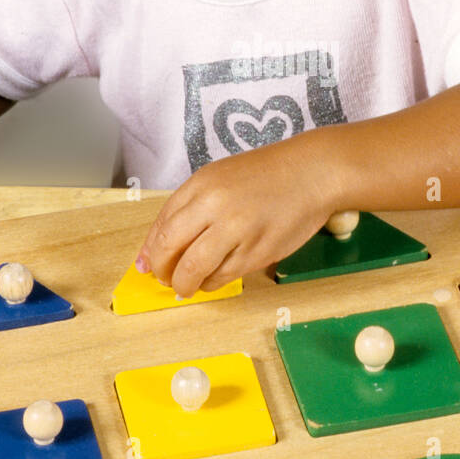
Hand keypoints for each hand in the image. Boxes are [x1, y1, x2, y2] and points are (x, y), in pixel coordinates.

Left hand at [136, 134, 340, 296]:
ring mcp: (237, 229)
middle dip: (162, 271)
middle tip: (165, 278)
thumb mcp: (219, 178)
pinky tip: (212, 278)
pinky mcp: (258, 251)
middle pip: (170, 248)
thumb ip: (188, 209)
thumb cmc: (266, 175)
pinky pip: (223, 276)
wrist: (311, 173)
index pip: (161, 225)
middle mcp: (214, 205)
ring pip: (194, 269)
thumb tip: (153, 251)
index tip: (148, 264)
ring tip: (187, 285)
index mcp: (201, 184)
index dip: (150, 251)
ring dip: (184, 284)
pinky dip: (211, 283)